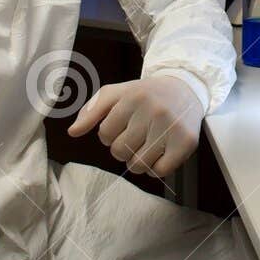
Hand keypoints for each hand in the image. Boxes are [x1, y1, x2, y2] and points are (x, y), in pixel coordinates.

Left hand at [68, 76, 204, 176]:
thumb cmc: (145, 95)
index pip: (105, 133)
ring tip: (146, 146)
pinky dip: (155, 169)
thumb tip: (72, 132)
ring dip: (138, 161)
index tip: (122, 126)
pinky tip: (159, 154)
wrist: (185, 88)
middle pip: (120, 151)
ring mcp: (171, 127)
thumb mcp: (117, 94)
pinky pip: (160, 171)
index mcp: (133, 97)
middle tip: (136, 136)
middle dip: (123, 148)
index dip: (110, 134)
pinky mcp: (186, 142)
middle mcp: (153, 110)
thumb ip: (91, 111)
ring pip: (138, 165)